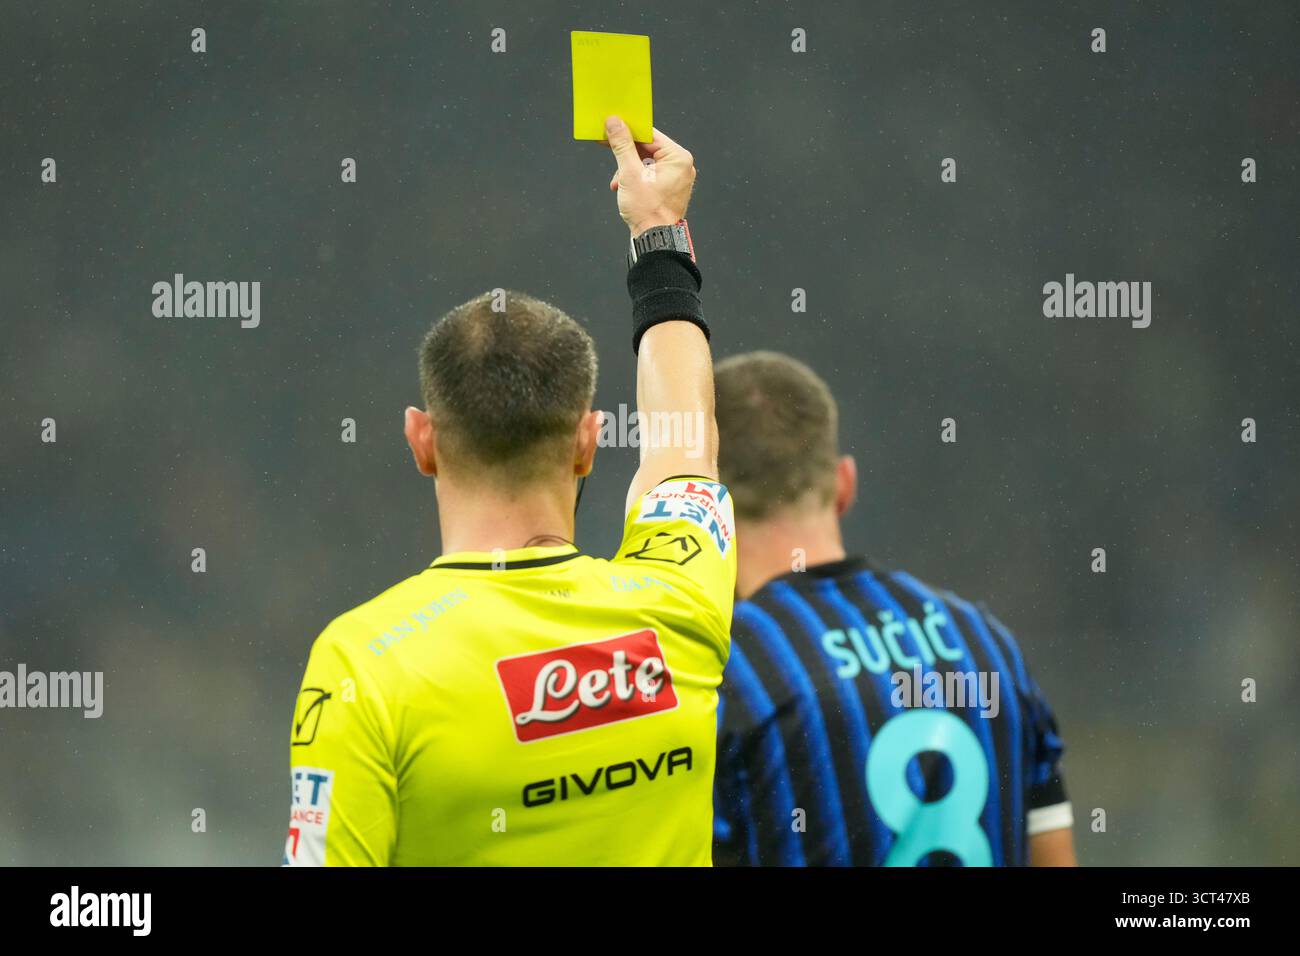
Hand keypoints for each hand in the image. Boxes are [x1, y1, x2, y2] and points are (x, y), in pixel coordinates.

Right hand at [605, 116, 695, 236]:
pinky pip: (650, 174)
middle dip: (625, 155)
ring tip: (617, 183)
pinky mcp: (669, 188)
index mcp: (678, 158)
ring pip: (646, 162)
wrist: (655, 240)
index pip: (650, 134)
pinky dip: (635, 178)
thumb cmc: (648, 211)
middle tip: (607, 148)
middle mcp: (681, 166)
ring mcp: (676, 178)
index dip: (628, 130)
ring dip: (627, 169)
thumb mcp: (630, 173)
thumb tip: (614, 123)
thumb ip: (622, 145)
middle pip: (647, 148)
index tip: (611, 126)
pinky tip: (623, 187)